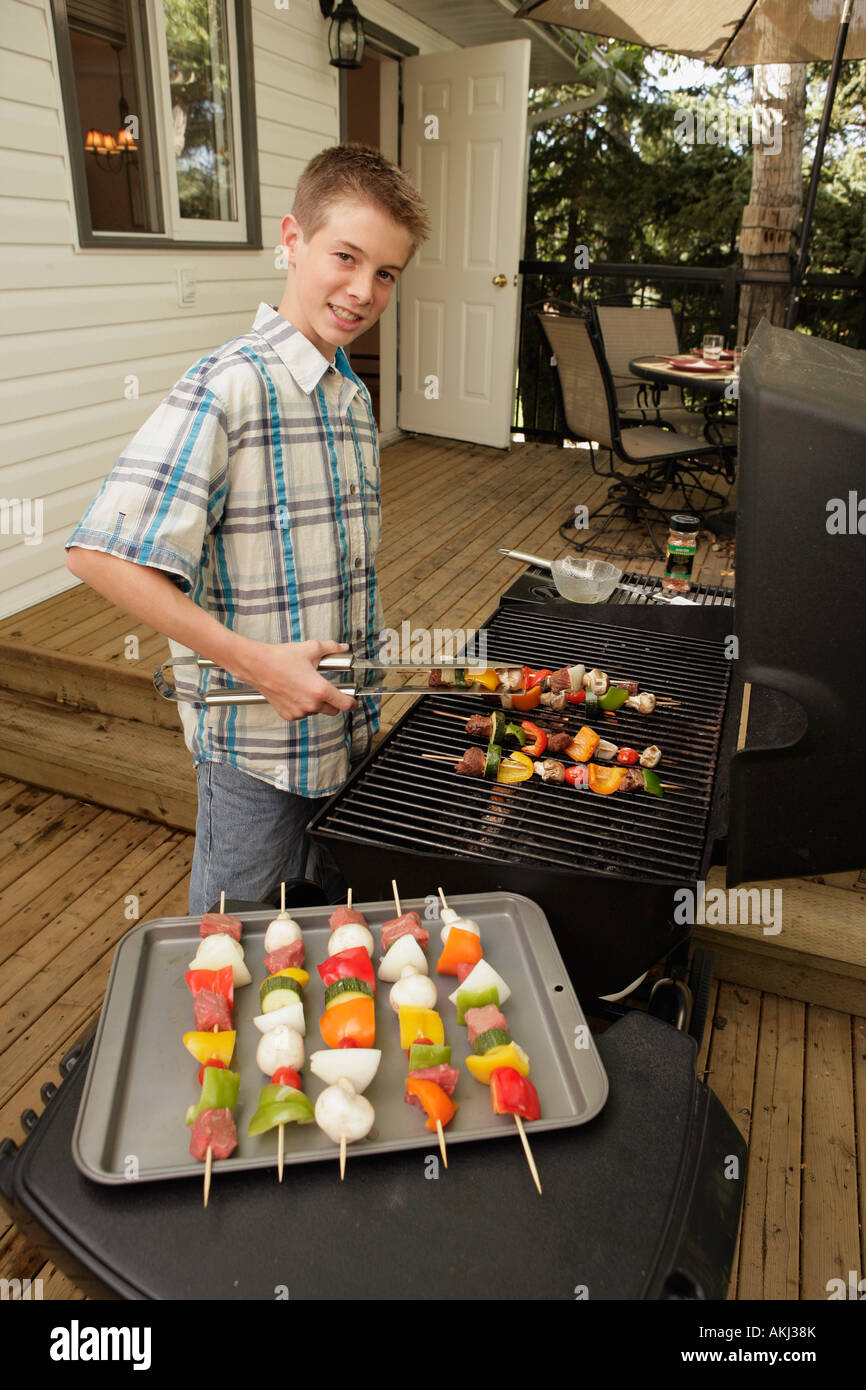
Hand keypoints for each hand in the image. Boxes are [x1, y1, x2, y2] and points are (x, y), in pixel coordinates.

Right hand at [238, 639, 356, 720]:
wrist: (257, 665)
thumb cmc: (280, 658)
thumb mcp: (311, 649)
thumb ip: (331, 648)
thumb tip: (342, 648)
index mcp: (320, 690)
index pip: (345, 704)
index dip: (352, 702)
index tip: (353, 700)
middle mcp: (310, 704)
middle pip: (333, 711)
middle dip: (334, 701)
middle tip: (328, 689)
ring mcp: (298, 712)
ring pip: (316, 711)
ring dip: (317, 703)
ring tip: (307, 686)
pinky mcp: (288, 715)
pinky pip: (302, 713)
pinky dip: (302, 706)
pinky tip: (296, 692)